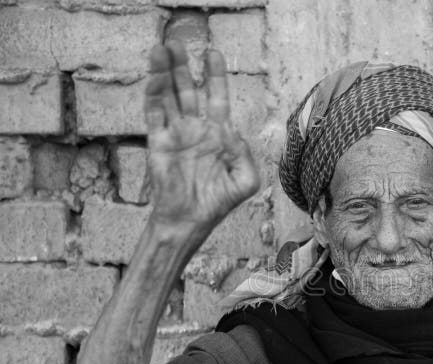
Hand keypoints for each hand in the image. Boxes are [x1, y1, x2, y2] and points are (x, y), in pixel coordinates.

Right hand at [145, 41, 258, 233]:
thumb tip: (234, 133)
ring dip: (165, 73)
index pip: (217, 97)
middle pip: (189, 90)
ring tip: (160, 49)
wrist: (190, 221)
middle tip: (178, 42)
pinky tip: (154, 77)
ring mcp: (176, 134)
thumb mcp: (245, 181)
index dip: (215, 76)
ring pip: (169, 96)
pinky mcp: (158, 142)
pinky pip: (154, 114)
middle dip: (184, 66)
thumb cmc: (218, 202)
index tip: (213, 53)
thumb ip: (246, 156)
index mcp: (219, 134)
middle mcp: (196, 129)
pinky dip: (154, 95)